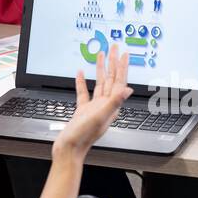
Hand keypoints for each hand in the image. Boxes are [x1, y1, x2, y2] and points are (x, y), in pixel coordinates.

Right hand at [53, 46, 132, 161]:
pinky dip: (82, 82)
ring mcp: (94, 107)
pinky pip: (84, 93)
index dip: (122, 67)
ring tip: (101, 55)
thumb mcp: (100, 116)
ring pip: (99, 84)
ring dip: (100, 69)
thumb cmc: (84, 136)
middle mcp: (105, 105)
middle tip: (114, 48)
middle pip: (111, 79)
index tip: (124, 54)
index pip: (119, 81)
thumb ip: (114, 102)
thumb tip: (128, 89)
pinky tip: (80, 74)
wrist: (69, 149)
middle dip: (113, 63)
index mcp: (111, 106)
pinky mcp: (83, 110)